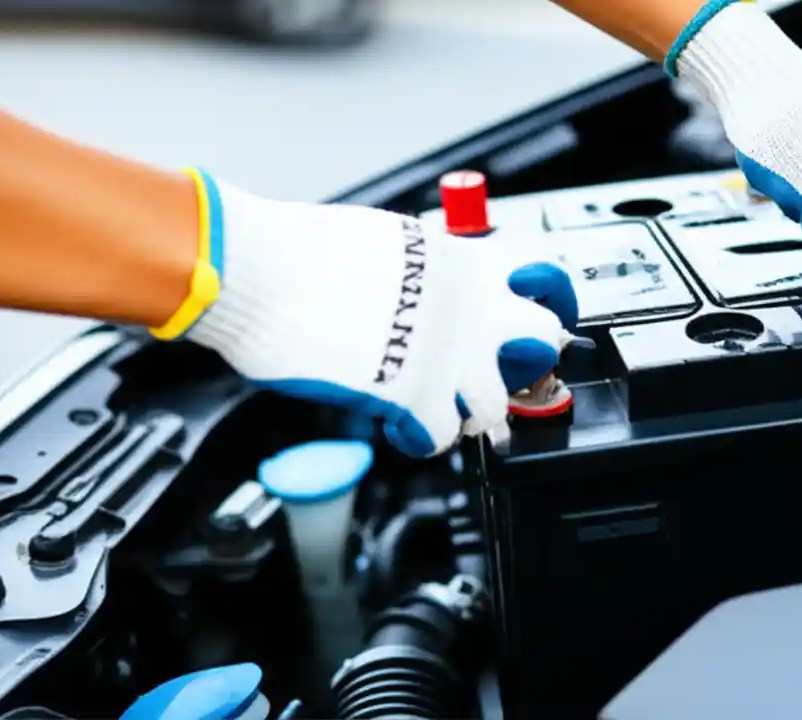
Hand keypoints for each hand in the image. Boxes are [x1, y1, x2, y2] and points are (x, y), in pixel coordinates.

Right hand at [184, 175, 577, 457]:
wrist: (260, 272)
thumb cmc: (301, 251)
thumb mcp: (387, 242)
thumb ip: (426, 268)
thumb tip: (431, 286)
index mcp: (460, 259)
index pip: (537, 280)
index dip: (538, 304)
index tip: (531, 323)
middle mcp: (466, 306)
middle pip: (541, 339)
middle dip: (528, 362)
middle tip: (504, 374)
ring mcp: (445, 354)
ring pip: (497, 401)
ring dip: (475, 412)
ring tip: (451, 412)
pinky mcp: (411, 395)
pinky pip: (443, 435)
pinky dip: (426, 438)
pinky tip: (405, 428)